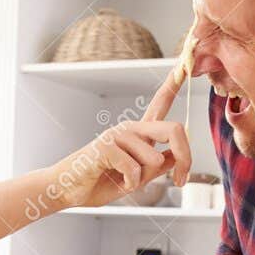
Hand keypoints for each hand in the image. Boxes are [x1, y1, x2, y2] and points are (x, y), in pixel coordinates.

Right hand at [45, 67, 191, 209]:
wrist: (69, 189)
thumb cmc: (101, 181)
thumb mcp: (137, 177)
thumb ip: (155, 167)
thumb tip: (176, 156)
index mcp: (140, 133)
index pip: (160, 103)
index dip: (173, 83)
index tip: (184, 64)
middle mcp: (131, 128)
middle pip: (173, 129)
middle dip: (185, 157)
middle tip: (180, 180)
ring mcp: (117, 134)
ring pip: (153, 158)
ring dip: (144, 178)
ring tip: (125, 180)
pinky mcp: (106, 145)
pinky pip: (134, 169)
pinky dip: (130, 182)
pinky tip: (117, 180)